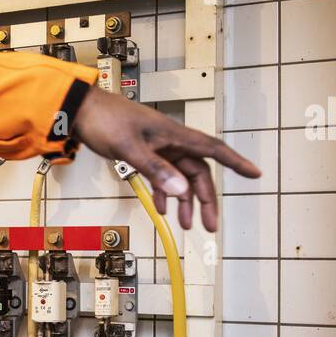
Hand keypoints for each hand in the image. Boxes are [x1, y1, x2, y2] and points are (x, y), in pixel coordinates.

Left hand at [72, 86, 260, 231]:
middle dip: (205, 199)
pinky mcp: (144, 153)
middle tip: (210, 226)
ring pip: (180, 177)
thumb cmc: (105, 121)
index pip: (213, 149)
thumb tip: (182, 192)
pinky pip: (161, 176)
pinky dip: (163, 192)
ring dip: (184, 201)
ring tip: (185, 225)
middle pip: (197, 172)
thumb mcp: (130, 148)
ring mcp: (159, 148)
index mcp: (175, 135)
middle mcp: (171, 141)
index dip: (235, 162)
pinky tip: (161, 209)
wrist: (81, 110)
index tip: (255, 174)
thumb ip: (156, 170)